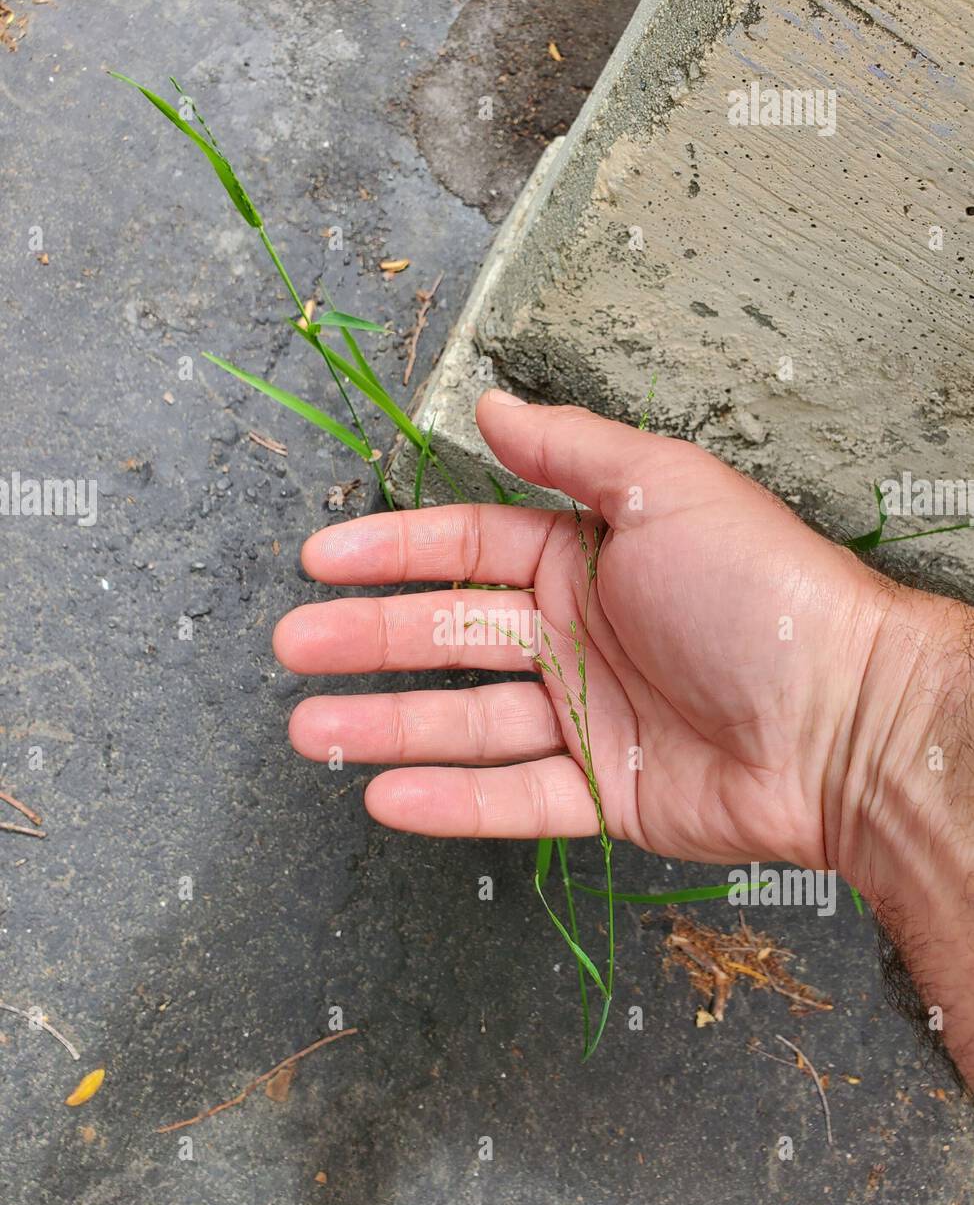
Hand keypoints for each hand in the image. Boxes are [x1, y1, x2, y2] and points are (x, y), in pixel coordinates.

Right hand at [274, 392, 893, 868]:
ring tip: (310, 730)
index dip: (392, 552)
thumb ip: (571, 451)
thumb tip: (495, 403)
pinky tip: (386, 794)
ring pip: (466, 723)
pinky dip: (449, 800)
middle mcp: (579, 635)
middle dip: (367, 640)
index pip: (466, 546)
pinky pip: (510, 797)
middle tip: (294, 647)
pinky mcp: (604, 793)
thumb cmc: (766, 595)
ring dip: (387, 727)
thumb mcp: (667, 490)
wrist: (847, 721)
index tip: (321, 560)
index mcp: (589, 559)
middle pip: (450, 636)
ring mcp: (587, 718)